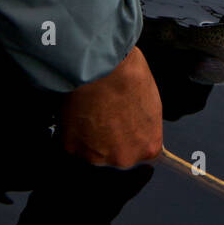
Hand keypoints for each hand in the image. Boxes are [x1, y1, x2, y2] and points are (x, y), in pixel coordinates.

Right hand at [60, 44, 163, 166]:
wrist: (102, 66)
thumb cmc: (129, 77)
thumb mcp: (151, 103)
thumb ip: (145, 125)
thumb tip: (137, 126)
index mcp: (148, 147)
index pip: (141, 150)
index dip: (130, 135)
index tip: (124, 124)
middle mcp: (124, 158)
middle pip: (116, 154)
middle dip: (110, 138)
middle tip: (106, 114)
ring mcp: (97, 156)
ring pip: (92, 150)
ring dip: (91, 136)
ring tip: (93, 110)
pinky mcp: (72, 148)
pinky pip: (72, 142)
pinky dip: (73, 130)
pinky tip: (80, 110)